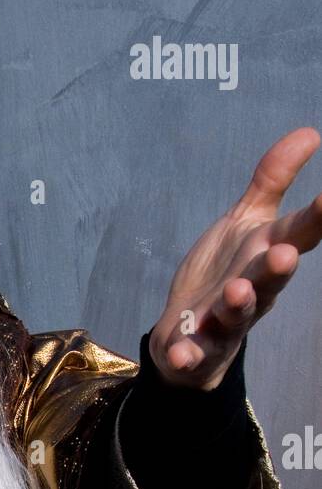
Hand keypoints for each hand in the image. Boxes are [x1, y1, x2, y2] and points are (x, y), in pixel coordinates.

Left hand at [149, 127, 321, 389]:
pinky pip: (193, 354)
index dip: (318, 216)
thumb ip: (272, 182)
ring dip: (236, 304)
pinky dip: (188, 355)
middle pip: (269, 279)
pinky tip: (180, 355)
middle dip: (277, 268)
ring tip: (235, 292)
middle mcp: (253, 289)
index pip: (297, 233)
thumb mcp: (246, 223)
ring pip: (235, 314)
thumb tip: (310, 132)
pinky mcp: (195, 348)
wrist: (188, 333)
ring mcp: (224, 322)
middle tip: (283, 255)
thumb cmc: (225, 272)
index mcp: (266, 255)